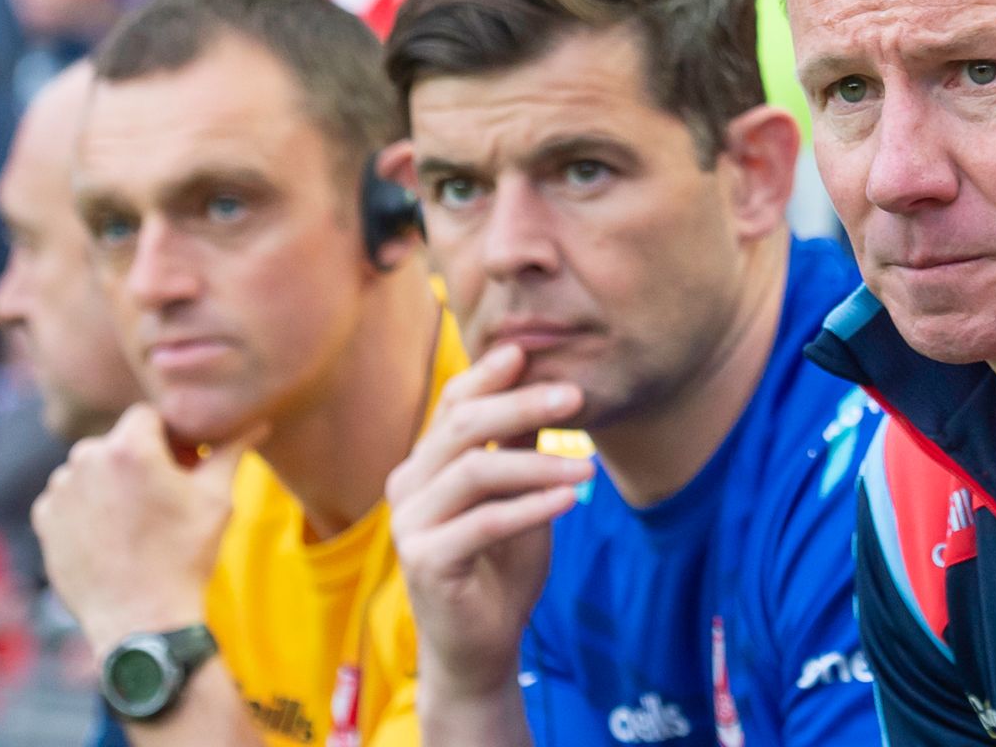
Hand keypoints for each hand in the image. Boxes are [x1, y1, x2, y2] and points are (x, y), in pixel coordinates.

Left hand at [33, 404, 258, 651]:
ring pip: (91, 469)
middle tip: (164, 493)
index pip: (147, 416)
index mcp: (128, 447)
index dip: (169, 435)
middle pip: (117, 442)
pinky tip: (113, 535)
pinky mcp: (45, 520)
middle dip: (139, 458)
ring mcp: (59, 491)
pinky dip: (88, 508)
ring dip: (111, 482)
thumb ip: (232, 449)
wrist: (141, 618)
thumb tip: (258, 421)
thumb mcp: (217, 498)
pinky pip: (69, 498)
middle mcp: (84, 461)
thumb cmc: (184, 554)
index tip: (185, 463)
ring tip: (137, 518)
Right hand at [387, 344, 593, 701]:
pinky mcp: (424, 560)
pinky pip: (482, 524)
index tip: (530, 350)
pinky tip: (568, 501)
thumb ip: (519, 446)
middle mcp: (407, 485)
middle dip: (521, 405)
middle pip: (462, 427)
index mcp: (425, 463)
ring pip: (473, 471)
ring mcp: (409, 523)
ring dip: (537, 464)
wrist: (480, 644)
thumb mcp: (518, 494)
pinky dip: (529, 508)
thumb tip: (546, 384)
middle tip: (576, 395)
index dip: (489, 374)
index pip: (453, 403)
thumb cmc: (499, 565)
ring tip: (588, 469)